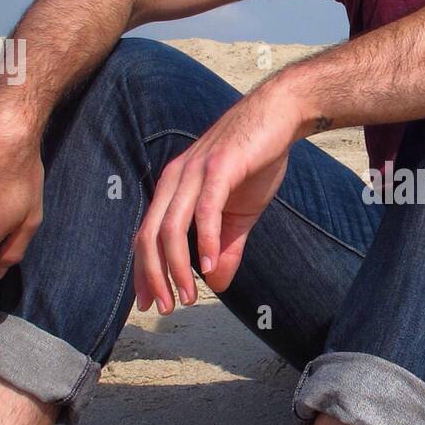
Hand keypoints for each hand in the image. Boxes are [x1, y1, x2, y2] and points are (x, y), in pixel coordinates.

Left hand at [134, 78, 303, 309]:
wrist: (281, 116)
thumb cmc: (257, 160)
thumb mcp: (240, 214)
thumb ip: (225, 247)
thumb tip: (216, 282)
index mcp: (174, 189)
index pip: (146, 234)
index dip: (143, 271)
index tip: (149, 302)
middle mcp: (176, 179)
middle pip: (149, 235)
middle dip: (154, 276)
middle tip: (166, 307)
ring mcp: (195, 171)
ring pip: (171, 226)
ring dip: (176, 266)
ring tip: (188, 294)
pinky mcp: (220, 166)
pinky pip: (205, 208)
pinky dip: (204, 239)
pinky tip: (208, 264)